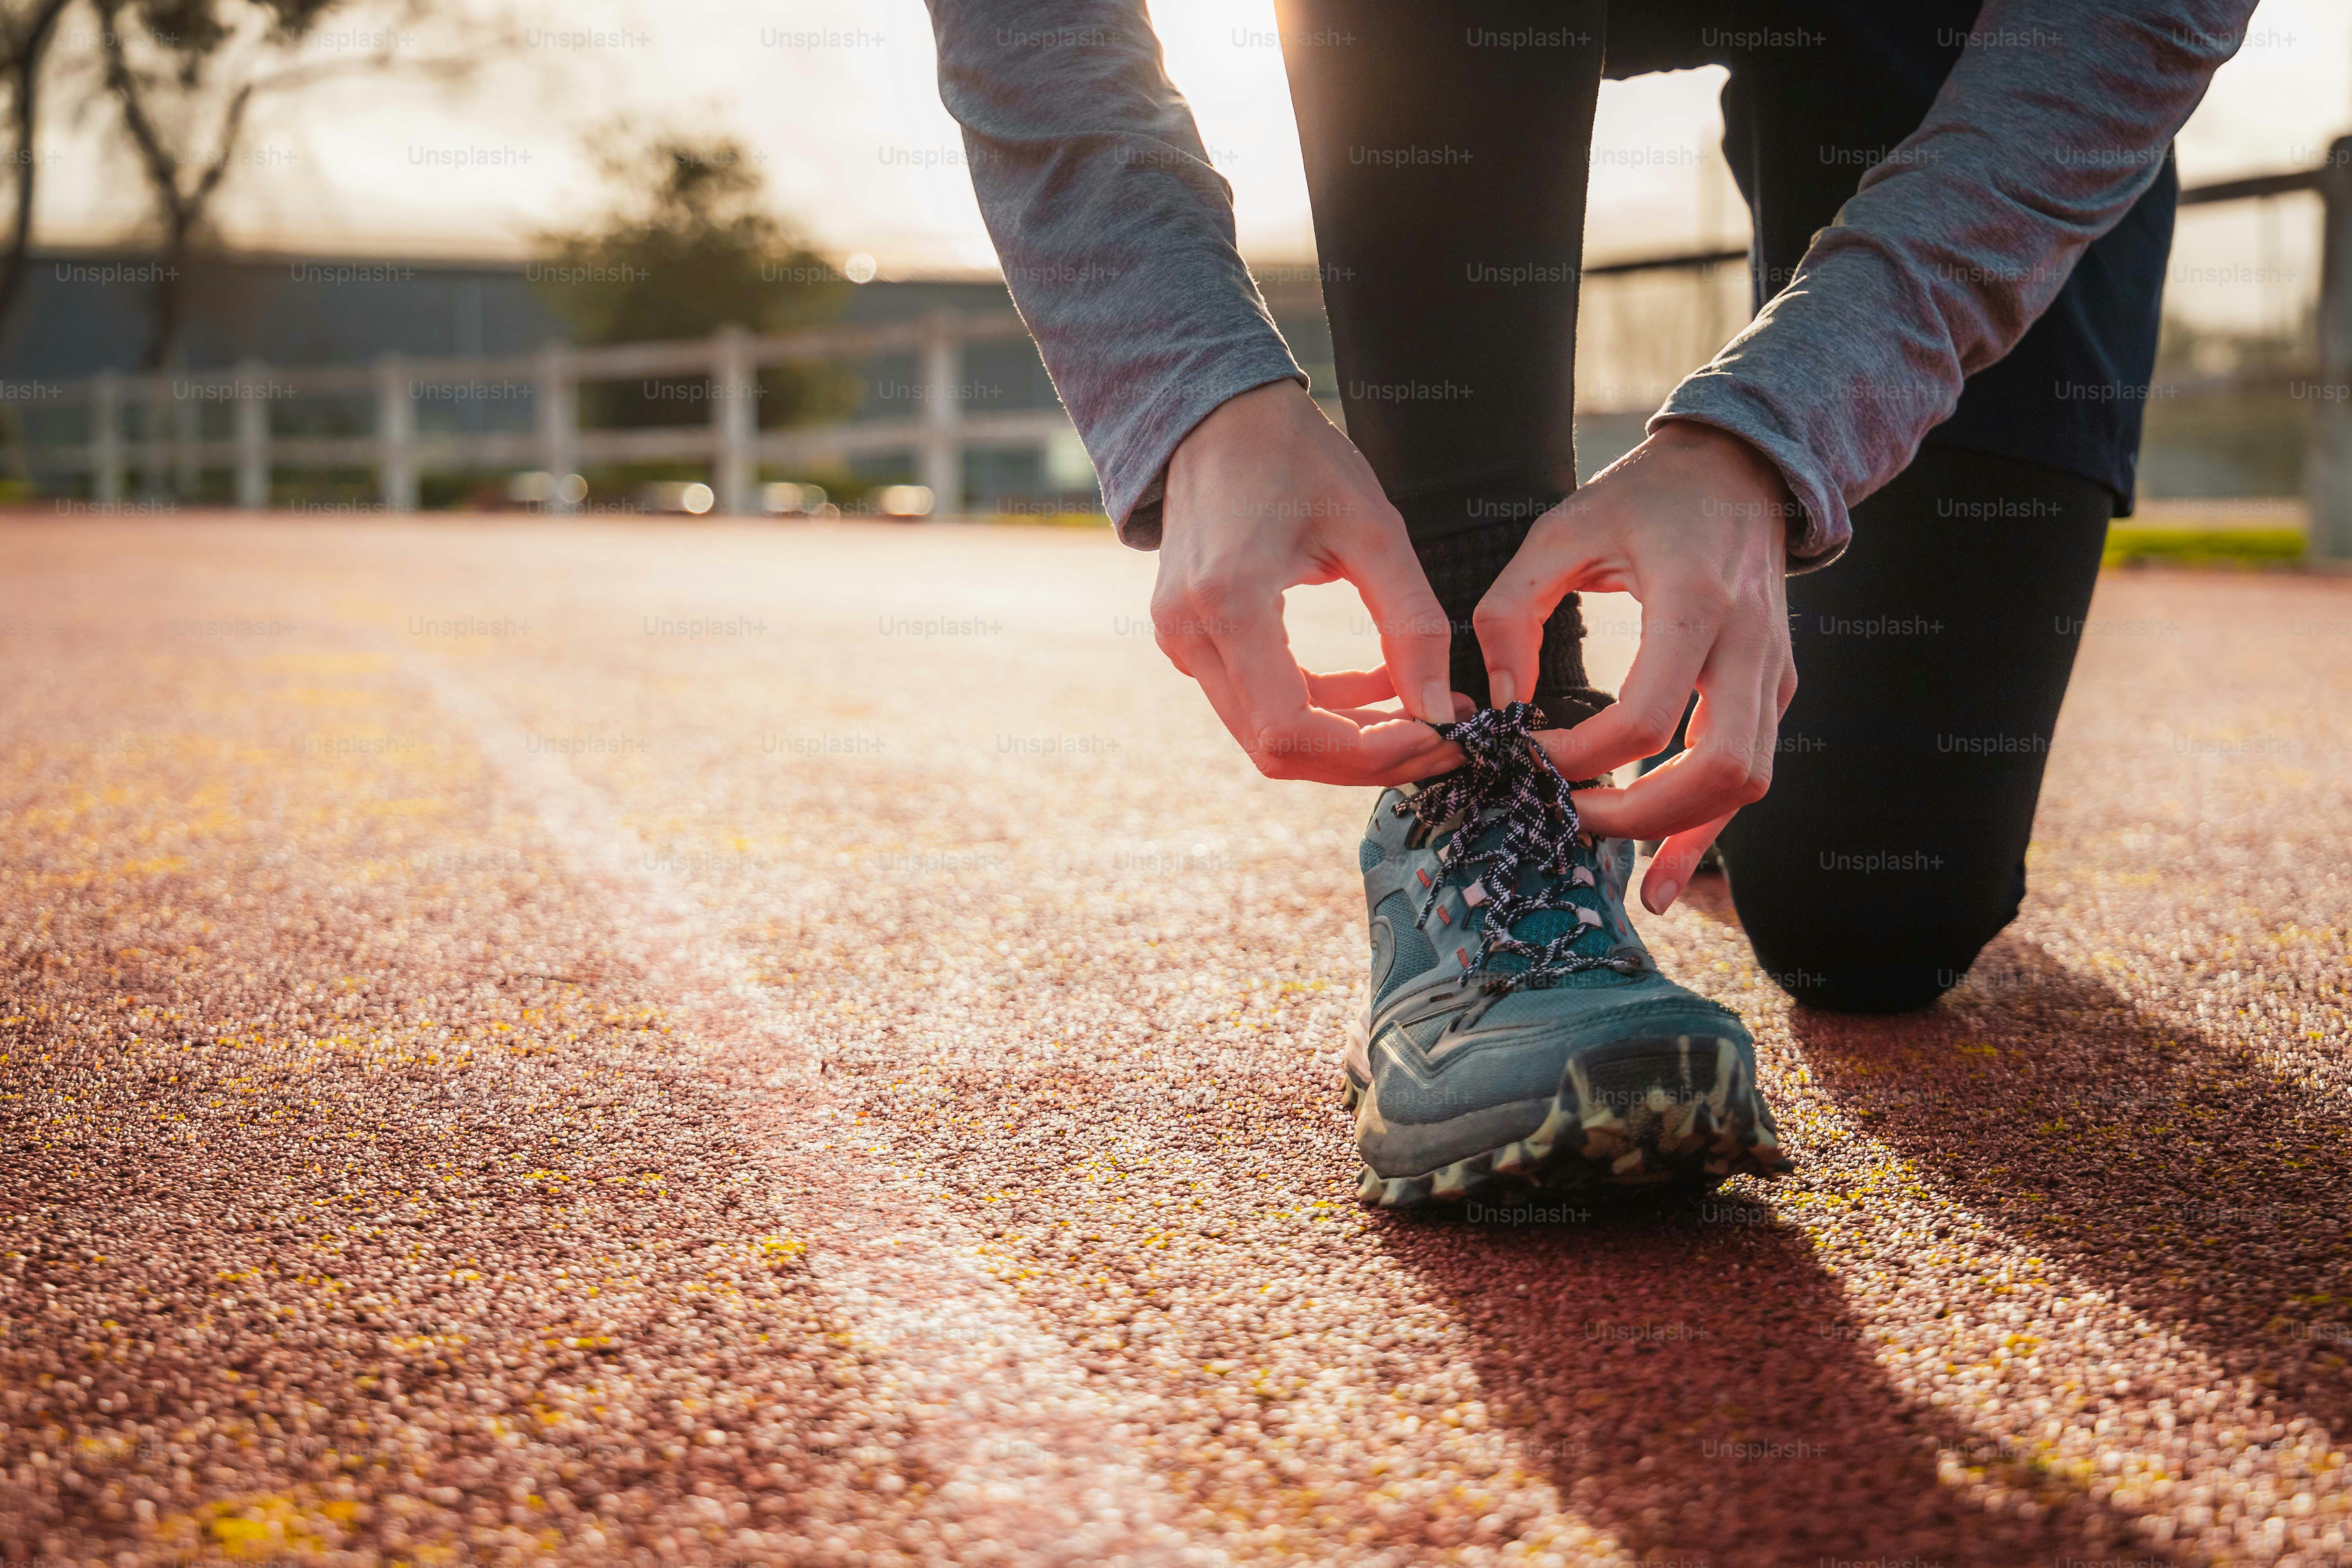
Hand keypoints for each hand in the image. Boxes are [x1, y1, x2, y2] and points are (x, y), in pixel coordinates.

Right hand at [1153, 379, 1465, 784]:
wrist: (1220, 418)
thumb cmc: (1297, 457)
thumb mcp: (1373, 529)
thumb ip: (1410, 624)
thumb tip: (1437, 711)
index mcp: (1228, 604)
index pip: (1291, 731)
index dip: (1369, 753)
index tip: (1438, 735)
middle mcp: (1189, 635)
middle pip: (1279, 749)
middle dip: (1368, 756)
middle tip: (1445, 737)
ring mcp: (1181, 642)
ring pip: (1270, 736)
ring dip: (1351, 737)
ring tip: (1423, 709)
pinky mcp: (1191, 641)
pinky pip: (1261, 704)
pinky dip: (1325, 708)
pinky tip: (1380, 681)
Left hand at [1472, 421, 1797, 911]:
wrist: (1739, 469)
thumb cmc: (1643, 497)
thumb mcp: (1560, 531)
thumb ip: (1510, 614)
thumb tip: (1495, 704)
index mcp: (1695, 600)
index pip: (1644, 717)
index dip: (1578, 756)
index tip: (1524, 754)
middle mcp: (1749, 643)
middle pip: (1718, 771)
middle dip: (1638, 815)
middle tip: (1564, 816)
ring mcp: (1774, 670)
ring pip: (1745, 785)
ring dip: (1675, 831)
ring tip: (1606, 852)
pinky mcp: (1778, 688)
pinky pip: (1750, 776)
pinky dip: (1704, 830)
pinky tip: (1660, 877)